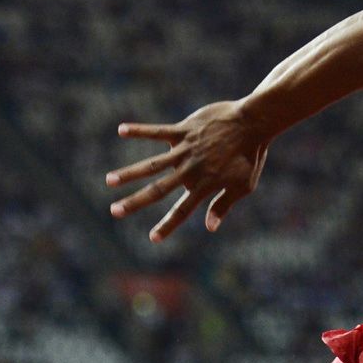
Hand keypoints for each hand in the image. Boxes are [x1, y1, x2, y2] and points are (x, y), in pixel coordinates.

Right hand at [105, 100, 270, 241]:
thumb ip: (223, 205)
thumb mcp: (243, 186)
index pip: (182, 211)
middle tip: (114, 212)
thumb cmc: (251, 156)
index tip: (152, 238)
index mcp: (204, 186)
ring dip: (129, 173)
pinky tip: (121, 130)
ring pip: (152, 164)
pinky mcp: (184, 130)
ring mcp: (185, 150)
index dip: (168, 226)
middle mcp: (190, 170)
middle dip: (135, 202)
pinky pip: (157, 131)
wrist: (254, 123)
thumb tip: (209, 228)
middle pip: (158, 190)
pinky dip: (140, 131)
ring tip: (109, 180)